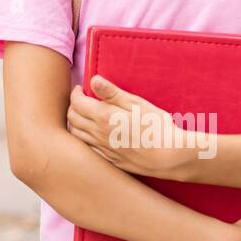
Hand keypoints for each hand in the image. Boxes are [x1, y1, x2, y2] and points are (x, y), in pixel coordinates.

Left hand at [67, 75, 198, 179]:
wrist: (168, 156)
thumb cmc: (156, 126)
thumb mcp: (136, 103)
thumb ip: (112, 92)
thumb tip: (92, 80)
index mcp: (103, 116)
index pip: (76, 102)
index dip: (76, 93)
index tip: (81, 88)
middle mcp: (98, 134)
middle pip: (72, 118)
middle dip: (73, 106)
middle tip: (82, 100)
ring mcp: (102, 149)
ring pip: (77, 135)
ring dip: (76, 123)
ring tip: (85, 116)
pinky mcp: (109, 160)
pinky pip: (87, 149)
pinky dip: (84, 138)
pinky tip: (93, 134)